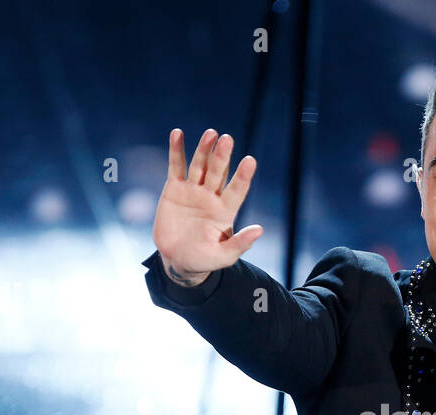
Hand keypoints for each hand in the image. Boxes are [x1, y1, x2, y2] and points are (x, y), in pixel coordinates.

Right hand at [153, 128, 262, 285]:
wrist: (178, 259)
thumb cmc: (204, 259)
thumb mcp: (224, 256)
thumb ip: (240, 243)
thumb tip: (260, 229)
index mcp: (226, 211)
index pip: (237, 190)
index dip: (243, 176)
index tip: (250, 161)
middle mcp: (212, 196)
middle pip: (218, 172)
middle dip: (222, 157)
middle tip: (228, 139)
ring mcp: (193, 190)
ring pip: (199, 165)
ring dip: (204, 149)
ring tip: (211, 134)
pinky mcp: (175, 188)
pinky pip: (176, 166)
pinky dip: (176, 150)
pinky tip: (178, 134)